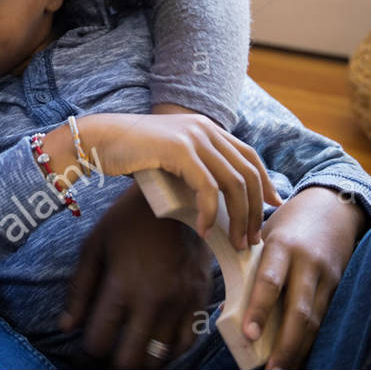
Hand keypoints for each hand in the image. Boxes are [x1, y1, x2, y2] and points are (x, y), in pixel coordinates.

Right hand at [60, 111, 282, 247]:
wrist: (98, 140)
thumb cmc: (129, 153)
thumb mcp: (170, 157)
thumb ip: (193, 168)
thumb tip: (213, 201)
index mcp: (207, 128)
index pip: (249, 157)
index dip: (266, 184)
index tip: (272, 208)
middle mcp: (206, 129)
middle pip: (248, 173)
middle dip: (255, 210)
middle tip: (253, 238)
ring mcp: (194, 137)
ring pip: (234, 183)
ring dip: (239, 217)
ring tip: (236, 241)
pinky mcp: (180, 150)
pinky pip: (207, 187)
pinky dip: (209, 213)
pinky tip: (204, 230)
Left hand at [61, 184, 213, 367]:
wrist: (177, 198)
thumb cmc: (127, 220)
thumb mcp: (94, 246)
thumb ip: (79, 289)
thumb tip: (66, 327)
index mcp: (122, 285)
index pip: (99, 340)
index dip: (85, 355)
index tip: (80, 357)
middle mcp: (153, 300)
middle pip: (130, 360)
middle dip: (111, 368)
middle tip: (102, 366)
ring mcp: (180, 303)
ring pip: (160, 358)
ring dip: (140, 364)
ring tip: (126, 359)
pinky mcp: (200, 301)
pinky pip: (186, 344)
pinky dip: (169, 353)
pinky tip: (154, 348)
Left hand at [241, 187, 365, 368]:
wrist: (334, 206)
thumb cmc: (288, 223)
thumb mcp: (264, 235)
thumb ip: (248, 267)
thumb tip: (227, 311)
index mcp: (281, 245)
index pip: (269, 281)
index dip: (259, 308)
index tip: (249, 334)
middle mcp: (307, 263)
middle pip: (298, 310)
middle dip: (285, 344)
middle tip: (271, 369)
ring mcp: (327, 276)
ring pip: (315, 319)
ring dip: (299, 349)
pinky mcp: (339, 286)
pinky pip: (325, 317)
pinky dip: (312, 339)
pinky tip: (301, 357)